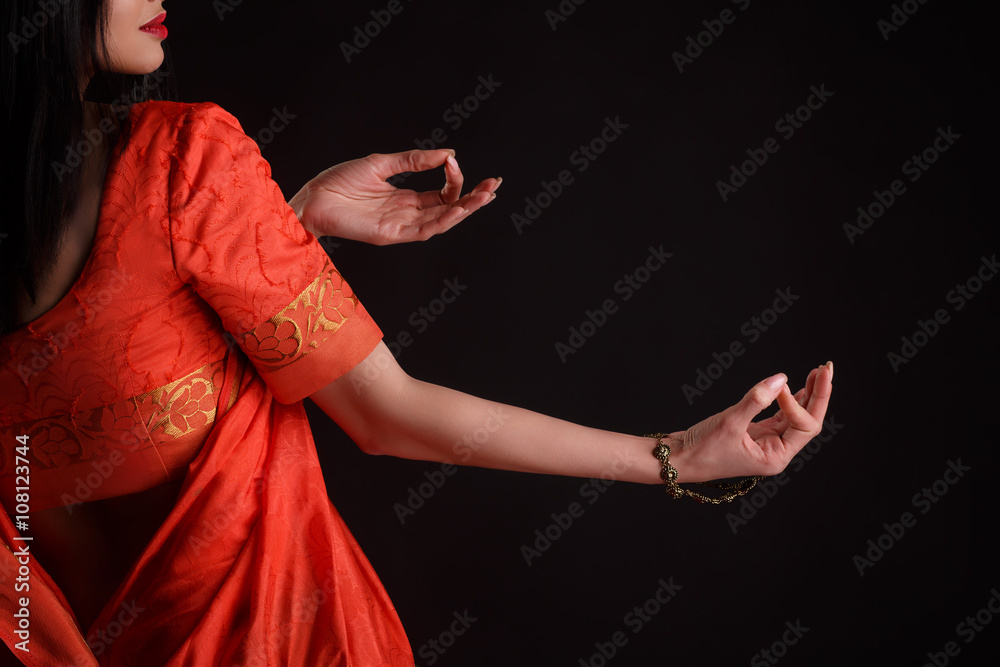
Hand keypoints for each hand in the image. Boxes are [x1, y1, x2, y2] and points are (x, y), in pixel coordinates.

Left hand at [288, 149, 500, 244]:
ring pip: (442, 222)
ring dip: (466, 210)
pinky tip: (459, 209)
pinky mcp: (391, 235)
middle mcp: (407, 214)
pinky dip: (444, 220)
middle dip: (474, 198)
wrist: (312, 198)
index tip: (454, 162)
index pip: (442, 194)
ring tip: (486, 196)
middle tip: (495, 185)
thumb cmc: (338, 182)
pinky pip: (424, 231)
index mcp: (404, 198)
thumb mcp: (381, 163)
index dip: (454, 179)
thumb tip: (447, 154)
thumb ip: (414, 161)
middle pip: (449, 209)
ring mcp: (400, 226)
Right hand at [670, 362, 833, 481]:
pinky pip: (780, 415)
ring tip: (819, 372)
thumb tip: (781, 378)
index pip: (803, 427)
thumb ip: (756, 399)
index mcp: (775, 458)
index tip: (779, 387)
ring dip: (807, 395)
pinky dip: (789, 400)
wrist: (679, 459)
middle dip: (817, 396)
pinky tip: (799, 387)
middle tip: (826, 369)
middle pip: (807, 421)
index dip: (797, 404)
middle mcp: (776, 451)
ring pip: (795, 416)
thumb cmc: (702, 449)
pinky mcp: (756, 433)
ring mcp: (768, 442)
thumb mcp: (729, 422)